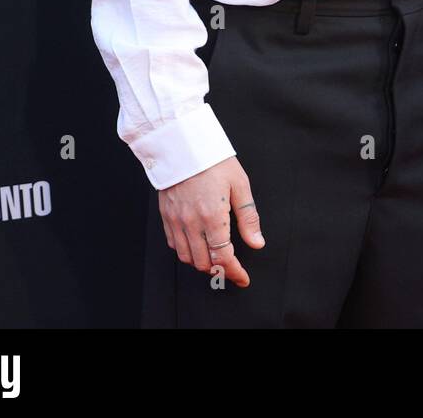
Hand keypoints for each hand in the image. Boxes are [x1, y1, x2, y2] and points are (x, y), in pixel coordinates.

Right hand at [157, 156, 263, 286]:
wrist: (183, 144)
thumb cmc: (214, 161)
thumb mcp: (240, 185)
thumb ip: (248, 217)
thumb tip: (257, 242)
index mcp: (213, 216)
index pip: (223, 257)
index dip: (234, 272)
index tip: (243, 278)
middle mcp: (192, 223)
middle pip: (204, 263)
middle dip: (220, 270)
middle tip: (232, 267)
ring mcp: (176, 221)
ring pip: (187, 258)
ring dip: (203, 264)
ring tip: (216, 259)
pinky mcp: (166, 216)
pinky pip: (174, 245)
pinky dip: (186, 252)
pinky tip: (197, 246)